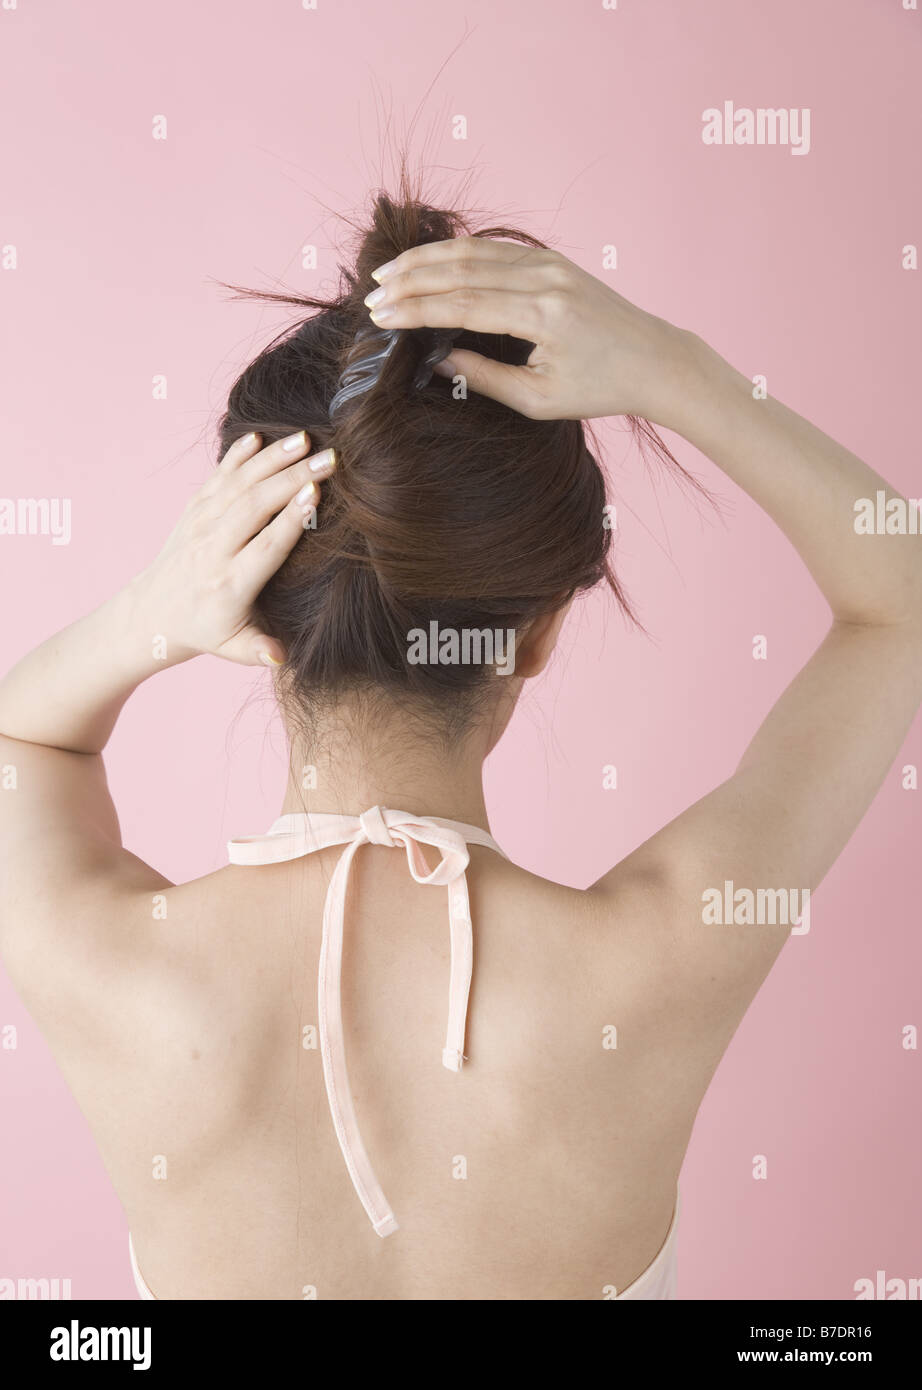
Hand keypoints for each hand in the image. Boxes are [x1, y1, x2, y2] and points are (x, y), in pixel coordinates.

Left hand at [130, 431, 336, 666]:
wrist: (150, 614)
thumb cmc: (204, 632)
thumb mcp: (232, 648)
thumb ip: (258, 652)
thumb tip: (280, 658)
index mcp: (229, 584)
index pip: (265, 546)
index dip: (291, 519)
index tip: (315, 493)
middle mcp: (213, 549)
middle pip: (256, 506)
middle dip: (294, 478)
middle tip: (331, 458)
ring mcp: (201, 525)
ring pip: (239, 485)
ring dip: (273, 459)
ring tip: (305, 438)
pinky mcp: (194, 510)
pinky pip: (218, 477)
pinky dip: (238, 455)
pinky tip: (260, 436)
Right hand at [365, 237, 696, 423]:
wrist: (653, 360)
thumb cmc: (599, 389)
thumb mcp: (539, 400)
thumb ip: (486, 377)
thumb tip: (438, 359)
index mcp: (543, 316)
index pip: (463, 304)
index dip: (416, 309)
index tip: (380, 314)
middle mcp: (545, 281)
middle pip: (462, 270)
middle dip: (412, 280)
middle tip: (373, 293)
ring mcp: (551, 264)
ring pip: (475, 251)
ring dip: (428, 260)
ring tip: (390, 273)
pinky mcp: (553, 261)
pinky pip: (495, 249)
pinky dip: (457, 253)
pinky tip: (430, 262)